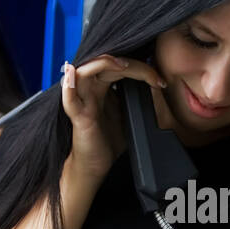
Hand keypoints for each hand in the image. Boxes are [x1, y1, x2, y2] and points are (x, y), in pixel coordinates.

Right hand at [61, 54, 165, 180]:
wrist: (94, 165)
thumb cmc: (108, 141)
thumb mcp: (129, 115)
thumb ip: (138, 99)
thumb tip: (157, 87)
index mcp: (103, 87)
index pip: (119, 65)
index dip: (141, 67)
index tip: (160, 81)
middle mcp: (91, 90)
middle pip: (106, 63)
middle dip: (132, 65)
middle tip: (154, 76)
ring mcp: (83, 102)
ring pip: (85, 71)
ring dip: (103, 63)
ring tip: (122, 66)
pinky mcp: (79, 117)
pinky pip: (70, 100)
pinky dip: (69, 86)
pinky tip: (72, 73)